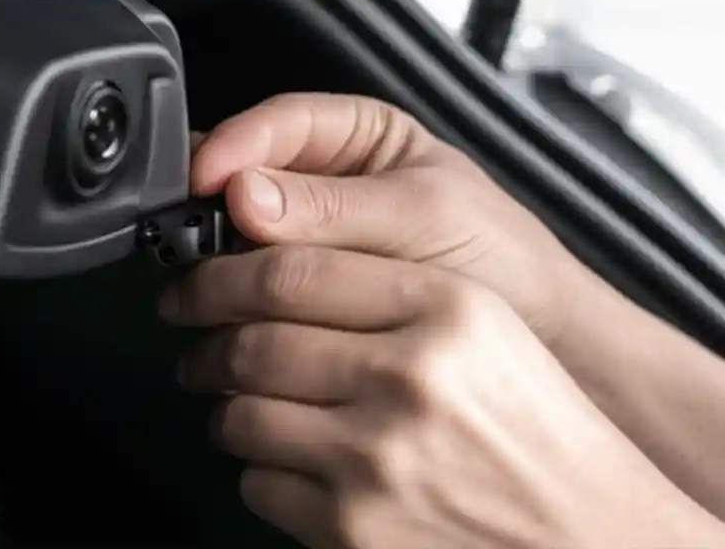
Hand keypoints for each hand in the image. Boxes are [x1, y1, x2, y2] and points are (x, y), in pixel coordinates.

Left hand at [161, 246, 722, 547]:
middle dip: (203, 340)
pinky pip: (257, 484)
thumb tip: (264, 263)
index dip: (220, 274)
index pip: (289, 271)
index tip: (197, 280)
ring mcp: (376, 458)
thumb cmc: (535, 434)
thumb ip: (384, 284)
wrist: (591, 538)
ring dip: (222, 408)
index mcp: (446, 309)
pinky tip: (290, 462)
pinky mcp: (352, 528)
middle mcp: (410, 377)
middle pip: (251, 340)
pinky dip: (256, 471)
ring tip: (236, 402)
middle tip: (195, 340)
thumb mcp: (484, 326)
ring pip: (239, 414)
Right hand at [190, 93, 609, 345]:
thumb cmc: (501, 264)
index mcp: (355, 137)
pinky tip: (224, 313)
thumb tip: (245, 193)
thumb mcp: (424, 218)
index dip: (234, 145)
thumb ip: (336, 208)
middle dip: (211, 207)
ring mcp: (303, 241)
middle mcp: (319, 183)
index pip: (278, 123)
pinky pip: (246, 285)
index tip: (204, 179)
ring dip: (213, 258)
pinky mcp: (295, 296)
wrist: (538, 346)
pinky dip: (230, 299)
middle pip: (239, 177)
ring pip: (232, 235)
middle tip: (189, 240)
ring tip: (200, 285)